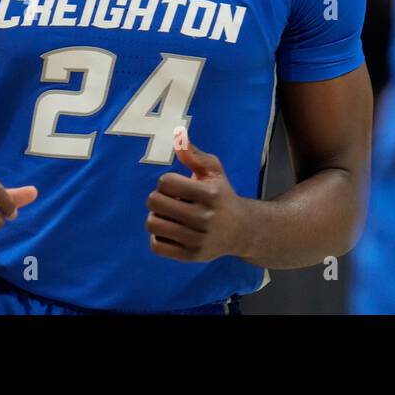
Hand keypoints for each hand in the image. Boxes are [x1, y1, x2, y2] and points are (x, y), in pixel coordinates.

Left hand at [145, 132, 250, 262]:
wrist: (241, 230)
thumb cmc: (222, 195)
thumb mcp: (214, 171)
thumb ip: (194, 155)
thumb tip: (178, 138)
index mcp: (209, 194)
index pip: (166, 182)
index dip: (166, 182)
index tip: (176, 187)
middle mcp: (204, 217)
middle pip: (155, 202)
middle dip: (158, 198)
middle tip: (170, 201)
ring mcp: (197, 239)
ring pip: (152, 224)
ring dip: (156, 216)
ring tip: (168, 215)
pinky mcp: (191, 256)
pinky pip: (156, 245)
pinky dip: (158, 236)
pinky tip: (170, 231)